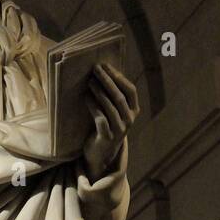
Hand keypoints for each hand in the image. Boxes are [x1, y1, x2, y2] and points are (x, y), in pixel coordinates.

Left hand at [82, 62, 138, 180]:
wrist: (101, 154)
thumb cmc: (105, 126)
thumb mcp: (113, 111)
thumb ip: (113, 96)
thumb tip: (103, 72)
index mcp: (133, 111)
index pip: (130, 90)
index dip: (118, 77)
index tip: (106, 65)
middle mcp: (129, 120)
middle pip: (119, 96)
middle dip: (107, 81)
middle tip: (95, 69)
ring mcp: (119, 130)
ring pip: (110, 107)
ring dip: (99, 92)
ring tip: (89, 81)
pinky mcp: (107, 137)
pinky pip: (100, 119)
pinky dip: (93, 106)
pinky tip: (86, 97)